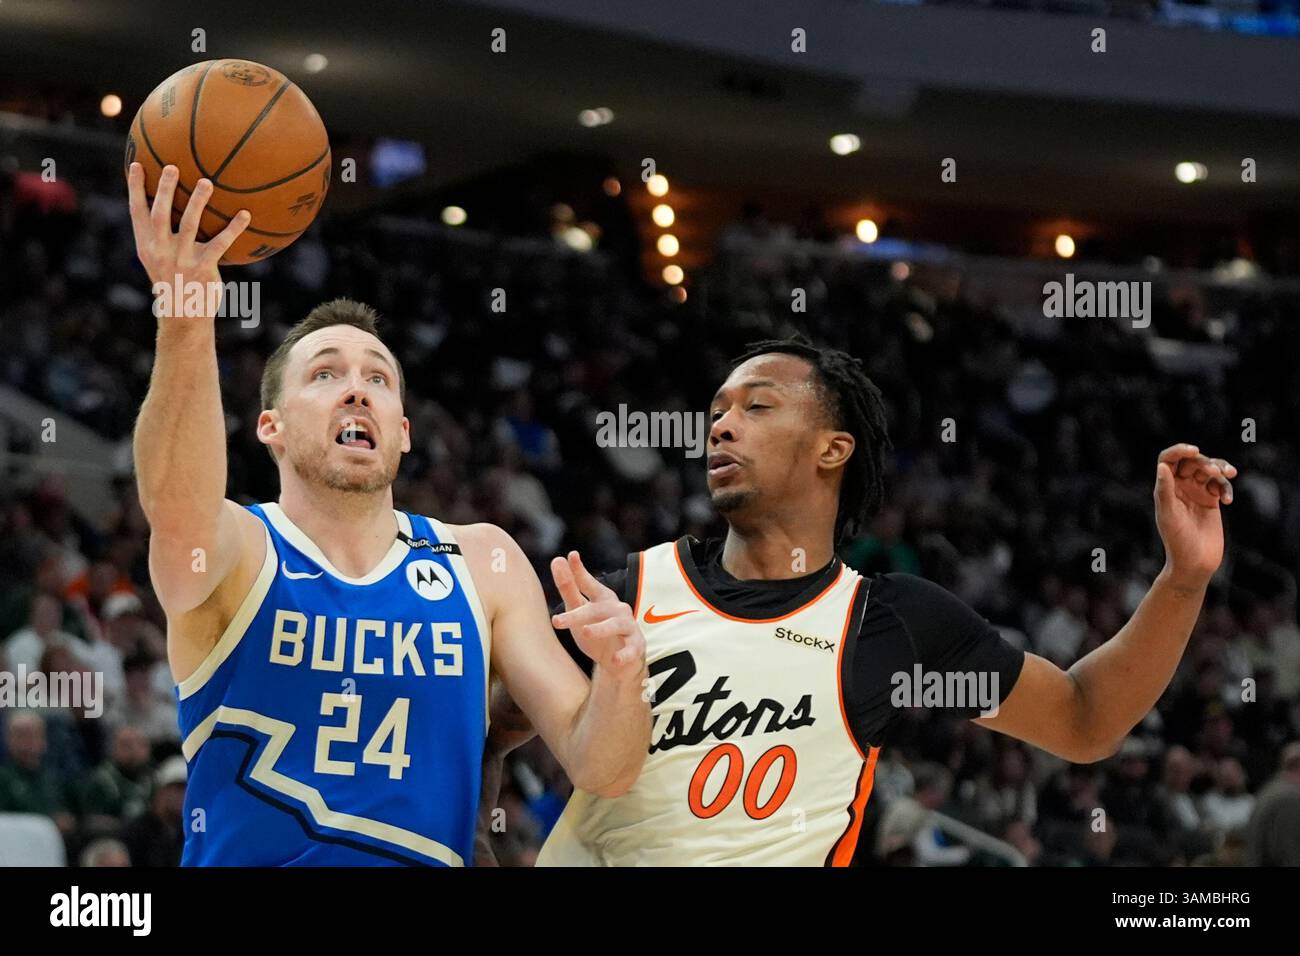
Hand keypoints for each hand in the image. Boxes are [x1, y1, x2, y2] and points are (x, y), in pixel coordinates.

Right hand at [127, 162, 249, 316]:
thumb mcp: (158, 261)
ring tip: (207, 182)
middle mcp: (161, 251)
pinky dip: (234, 228)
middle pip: (161, 214)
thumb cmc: (174, 283)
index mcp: (147, 246)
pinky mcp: (203, 268)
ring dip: (198, 202)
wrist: (184, 316)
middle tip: (173, 167)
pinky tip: (245, 214)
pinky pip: (220, 243)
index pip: (137, 212)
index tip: (137, 164)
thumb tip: (166, 210)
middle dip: (165, 190)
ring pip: (189, 225)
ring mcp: (181, 260)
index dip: (136, 188)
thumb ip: (159, 238)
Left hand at [550, 551, 645, 677]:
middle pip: (595, 610)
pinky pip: (631, 650)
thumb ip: (569, 587)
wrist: (619, 660)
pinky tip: (614, 659)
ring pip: (614, 626)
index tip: (570, 556)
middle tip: (556, 621)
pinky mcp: (636, 646)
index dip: (579, 571)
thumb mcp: (579, 609)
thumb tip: (557, 559)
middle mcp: (616, 609)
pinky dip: (624, 655)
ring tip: (585, 632)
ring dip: (600, 629)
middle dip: (576, 615)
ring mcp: (627, 627)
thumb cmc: (596, 629)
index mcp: (602, 598)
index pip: (589, 584)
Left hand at [1154, 443, 1235, 587]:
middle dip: (1205, 462)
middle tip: (1214, 471)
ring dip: (1220, 468)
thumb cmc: (1177, 541)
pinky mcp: (1211, 502)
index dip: (1179, 450)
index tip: (1194, 451)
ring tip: (1228, 474)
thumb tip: (1163, 466)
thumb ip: (1165, 491)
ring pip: (1209, 470)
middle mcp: (1179, 488)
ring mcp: (1196, 493)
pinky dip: (1226, 488)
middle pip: (1192, 462)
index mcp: (1165, 488)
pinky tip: (1227, 501)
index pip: (1168, 459)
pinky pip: (1221, 486)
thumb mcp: (1169, 515)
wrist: (1194, 563)